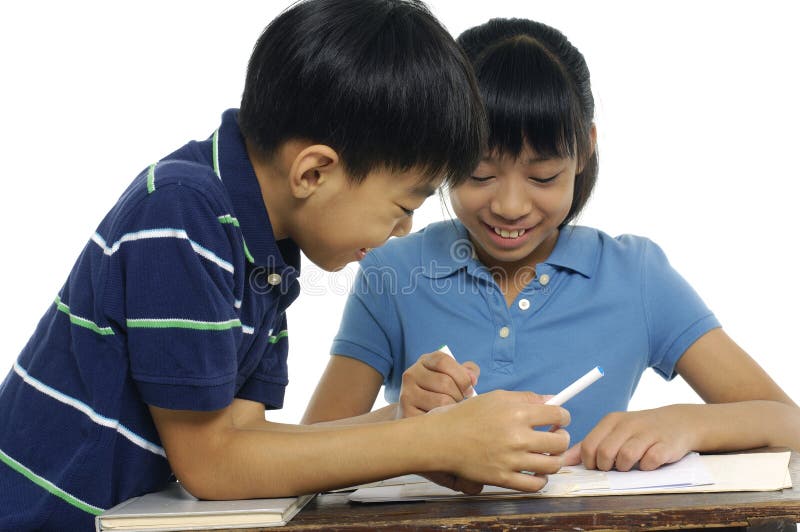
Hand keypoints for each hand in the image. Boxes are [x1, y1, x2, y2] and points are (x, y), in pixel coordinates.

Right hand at [398, 349, 478, 417]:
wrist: (415, 410)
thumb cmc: (442, 390)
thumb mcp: (453, 375)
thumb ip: (467, 372)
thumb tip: (472, 379)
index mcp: (425, 361)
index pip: (443, 361)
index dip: (461, 375)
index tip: (469, 388)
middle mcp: (411, 374)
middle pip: (445, 382)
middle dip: (459, 394)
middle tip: (460, 401)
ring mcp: (406, 394)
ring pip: (441, 401)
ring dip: (452, 408)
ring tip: (451, 409)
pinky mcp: (406, 413)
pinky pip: (433, 417)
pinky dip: (443, 420)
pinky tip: (442, 419)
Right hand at [424, 390, 570, 491]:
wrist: (442, 440)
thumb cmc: (466, 416)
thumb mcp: (496, 397)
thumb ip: (525, 398)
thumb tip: (551, 401)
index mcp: (517, 413)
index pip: (557, 415)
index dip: (563, 416)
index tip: (560, 419)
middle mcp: (517, 437)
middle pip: (560, 442)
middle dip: (562, 438)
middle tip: (555, 436)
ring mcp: (511, 460)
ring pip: (552, 465)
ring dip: (555, 459)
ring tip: (547, 454)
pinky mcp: (503, 479)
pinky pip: (535, 484)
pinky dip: (541, 479)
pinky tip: (536, 472)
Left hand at [573, 406, 698, 471]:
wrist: (678, 421)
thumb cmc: (639, 430)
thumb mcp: (613, 432)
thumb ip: (589, 445)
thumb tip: (564, 461)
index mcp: (611, 421)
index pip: (589, 445)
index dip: (590, 462)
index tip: (597, 466)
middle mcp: (628, 425)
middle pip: (605, 453)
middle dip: (606, 467)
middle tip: (614, 467)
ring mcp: (647, 434)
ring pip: (626, 457)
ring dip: (626, 468)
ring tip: (631, 465)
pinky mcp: (665, 445)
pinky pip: (649, 462)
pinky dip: (646, 467)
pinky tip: (648, 462)